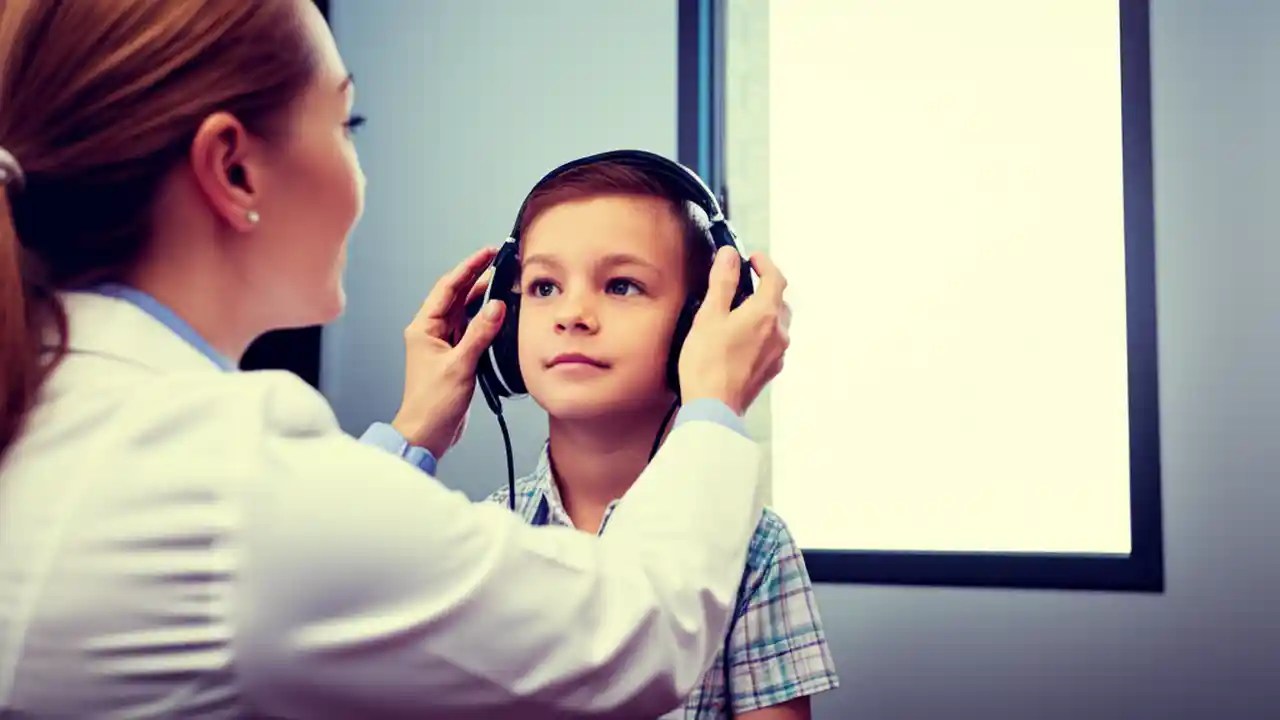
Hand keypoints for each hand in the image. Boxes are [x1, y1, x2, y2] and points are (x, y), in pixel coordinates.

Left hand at [391, 246, 505, 458]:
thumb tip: (496, 307)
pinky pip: (470, 330)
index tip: (487, 254)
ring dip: (481, 297)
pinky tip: (497, 313)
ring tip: (502, 282)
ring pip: (464, 312)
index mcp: (423, 328)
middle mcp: (431, 332)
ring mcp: (443, 344)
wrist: (427, 433)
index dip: (468, 268)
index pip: (448, 288)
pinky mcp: (455, 357)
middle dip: (476, 278)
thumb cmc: (432, 403)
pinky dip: (484, 319)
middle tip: (499, 261)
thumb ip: (479, 334)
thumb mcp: (459, 366)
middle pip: (456, 296)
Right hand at [678, 247, 790, 415]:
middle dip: (766, 287)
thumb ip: (722, 282)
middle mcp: (778, 332)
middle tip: (747, 283)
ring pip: (778, 323)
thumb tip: (729, 256)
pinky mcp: (770, 370)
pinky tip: (743, 339)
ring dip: (765, 312)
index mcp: (765, 314)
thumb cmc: (708, 363)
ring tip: (743, 311)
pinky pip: (773, 343)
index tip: (754, 258)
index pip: (776, 278)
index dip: (765, 264)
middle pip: (780, 301)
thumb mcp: (709, 315)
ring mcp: (777, 354)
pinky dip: (762, 333)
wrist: (713, 407)